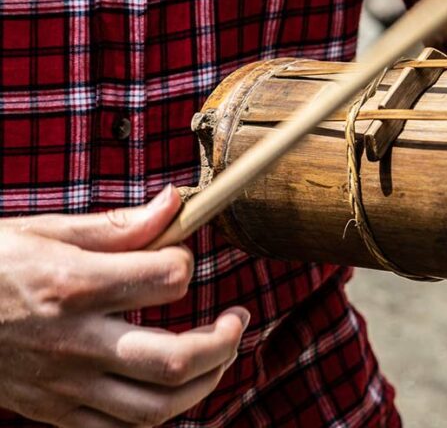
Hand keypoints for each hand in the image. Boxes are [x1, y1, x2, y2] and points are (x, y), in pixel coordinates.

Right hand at [0, 185, 248, 426]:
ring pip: (157, 407)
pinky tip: (174, 385)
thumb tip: (174, 203)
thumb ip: (118, 226)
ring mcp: (62, 385)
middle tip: (237, 318)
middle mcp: (72, 341)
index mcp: (72, 285)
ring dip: (207, 382)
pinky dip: (161, 412)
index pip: (167, 279)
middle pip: (175, 359)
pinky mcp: (52, 412)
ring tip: (220, 353)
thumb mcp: (45, 231)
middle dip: (225, 341)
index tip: (182, 260)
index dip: (188, 264)